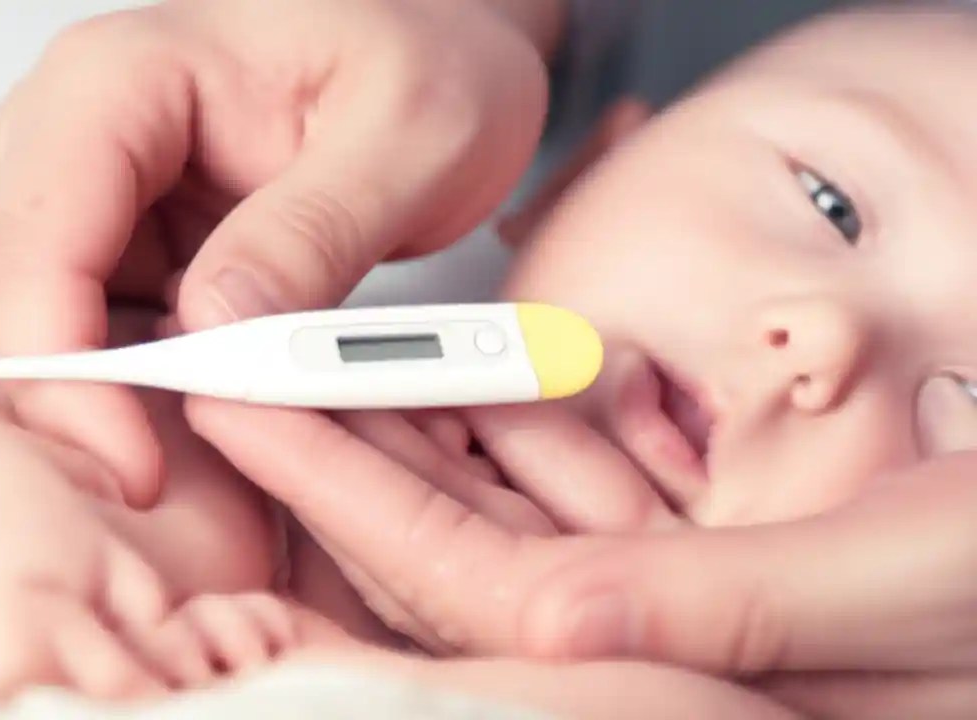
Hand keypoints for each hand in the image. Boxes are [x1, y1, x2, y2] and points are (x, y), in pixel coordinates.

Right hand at [0, 0, 557, 506]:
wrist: (432, 46)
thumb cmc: (420, 57)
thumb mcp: (409, 134)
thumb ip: (315, 228)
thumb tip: (218, 329)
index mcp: (121, 85)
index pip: (36, 237)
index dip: (59, 367)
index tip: (130, 465)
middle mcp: (69, 134)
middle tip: (14, 515)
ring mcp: (82, 196)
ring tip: (10, 514)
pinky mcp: (113, 250)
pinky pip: (51, 334)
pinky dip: (52, 404)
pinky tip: (80, 467)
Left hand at [187, 398, 976, 717]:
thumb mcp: (900, 585)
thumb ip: (723, 609)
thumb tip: (552, 617)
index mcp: (680, 684)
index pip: (466, 586)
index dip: (344, 488)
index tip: (250, 407)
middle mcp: (651, 651)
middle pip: (456, 548)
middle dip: (348, 451)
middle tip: (252, 371)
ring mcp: (671, 601)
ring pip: (512, 509)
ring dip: (426, 431)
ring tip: (334, 363)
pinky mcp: (702, 559)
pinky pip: (583, 493)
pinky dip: (531, 432)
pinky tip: (479, 384)